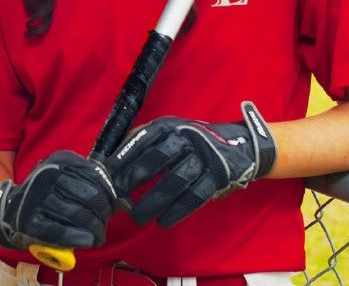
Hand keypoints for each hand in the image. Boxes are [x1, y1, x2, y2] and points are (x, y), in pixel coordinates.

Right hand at [0, 150, 117, 249]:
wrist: (9, 209)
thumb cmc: (47, 193)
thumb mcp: (65, 175)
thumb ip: (92, 182)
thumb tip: (124, 201)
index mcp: (60, 159)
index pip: (97, 176)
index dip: (110, 194)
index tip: (113, 205)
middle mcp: (48, 174)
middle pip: (91, 197)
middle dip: (104, 214)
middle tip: (105, 222)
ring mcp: (37, 198)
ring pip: (80, 215)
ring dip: (95, 230)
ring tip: (98, 235)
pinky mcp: (30, 222)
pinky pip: (61, 232)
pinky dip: (78, 238)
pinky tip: (87, 240)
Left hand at [106, 101, 275, 226]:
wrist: (241, 145)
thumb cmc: (193, 143)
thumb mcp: (170, 132)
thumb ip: (144, 143)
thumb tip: (111, 162)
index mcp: (170, 125)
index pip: (142, 139)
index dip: (123, 157)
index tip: (107, 175)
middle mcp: (186, 136)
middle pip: (157, 158)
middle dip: (134, 179)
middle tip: (118, 198)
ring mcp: (204, 156)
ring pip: (175, 180)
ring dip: (153, 201)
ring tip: (137, 217)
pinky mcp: (218, 175)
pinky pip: (195, 196)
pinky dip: (178, 210)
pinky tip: (163, 221)